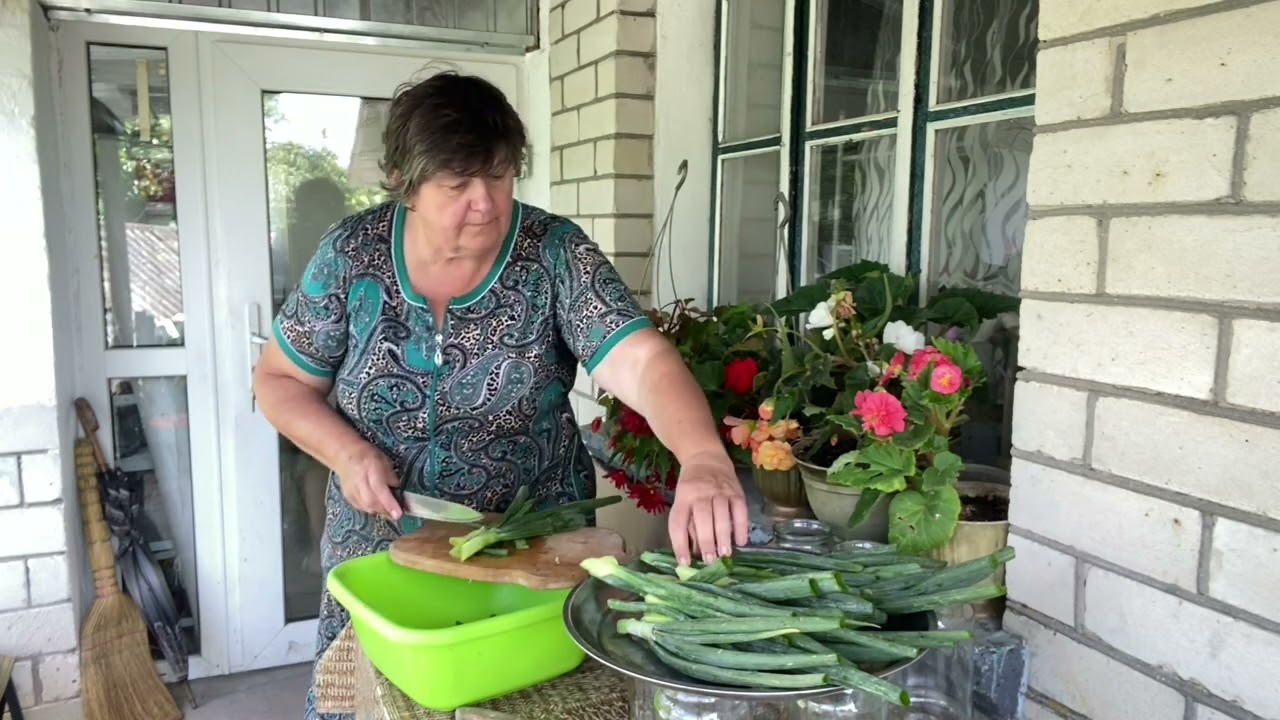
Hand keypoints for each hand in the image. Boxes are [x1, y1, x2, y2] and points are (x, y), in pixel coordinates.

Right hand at [335, 442, 402, 519]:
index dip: (389, 503)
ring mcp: (351, 490)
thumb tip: (398, 492)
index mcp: (371, 469)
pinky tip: (376, 505)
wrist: (346, 455)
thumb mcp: (385, 462)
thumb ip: (392, 478)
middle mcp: (359, 481)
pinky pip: (361, 507)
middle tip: (395, 511)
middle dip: (386, 510)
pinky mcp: (348, 496)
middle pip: (372, 502)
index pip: (380, 489)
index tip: (398, 514)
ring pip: (366, 507)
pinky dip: (370, 509)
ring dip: (379, 510)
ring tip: (387, 508)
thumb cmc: (369, 456)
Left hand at [668, 450, 749, 564]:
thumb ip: (688, 526)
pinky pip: (740, 510)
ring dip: (724, 536)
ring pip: (722, 515)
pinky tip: (741, 542)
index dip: (680, 544)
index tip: (685, 563)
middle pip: (703, 518)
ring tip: (725, 554)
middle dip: (706, 541)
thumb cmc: (692, 486)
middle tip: (709, 560)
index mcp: (683, 497)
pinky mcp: (736, 491)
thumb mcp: (683, 501)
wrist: (706, 457)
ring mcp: (720, 491)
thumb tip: (693, 554)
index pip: (678, 522)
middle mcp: (701, 493)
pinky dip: (741, 527)